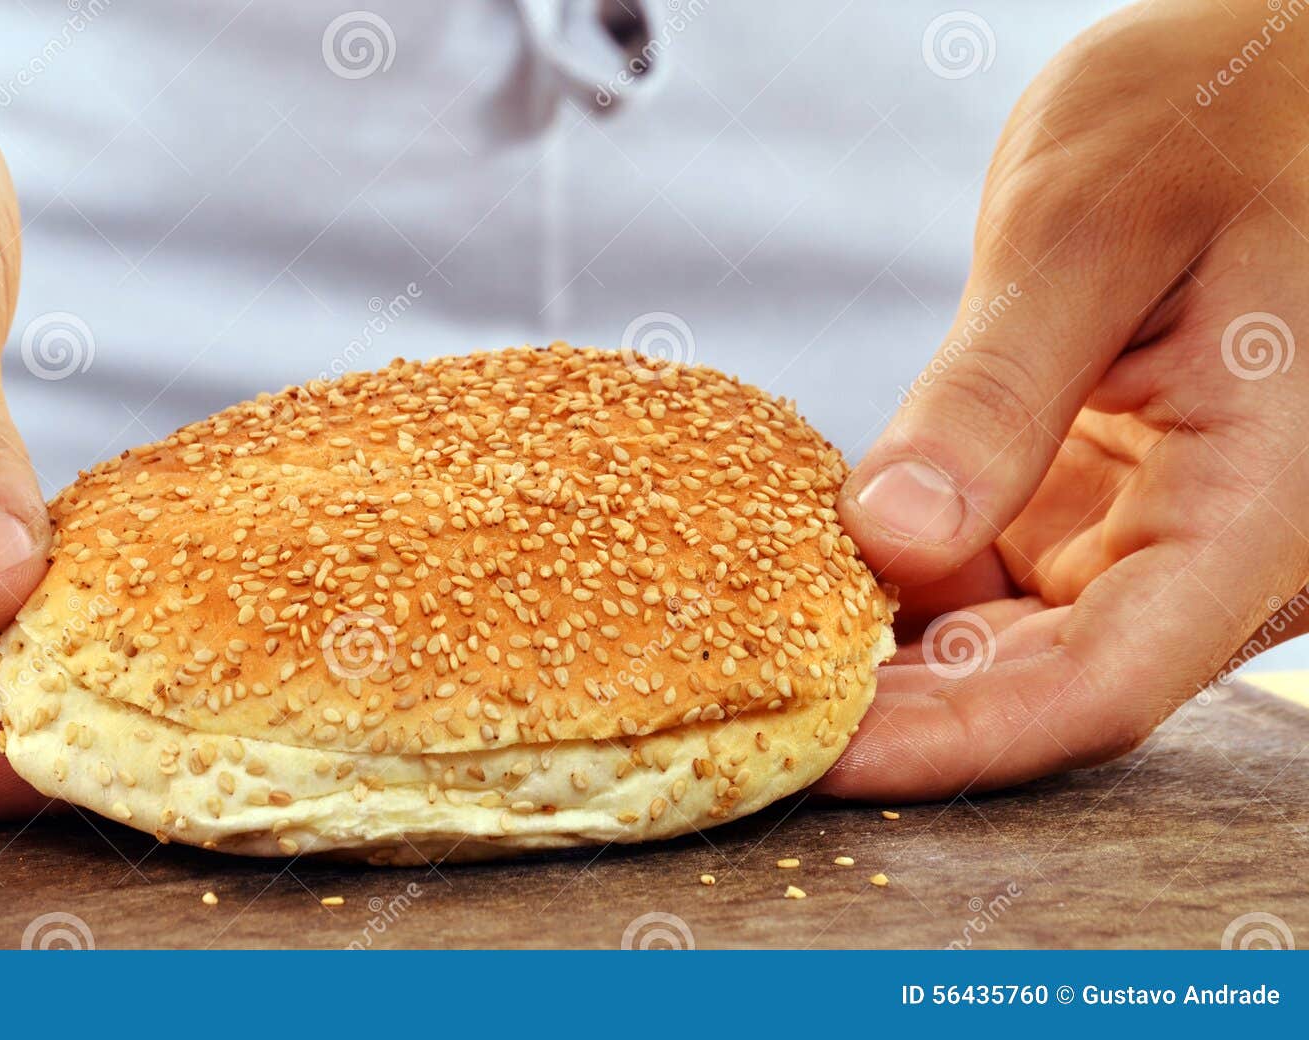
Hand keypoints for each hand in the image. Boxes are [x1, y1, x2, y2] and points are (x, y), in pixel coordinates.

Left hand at [819, 0, 1308, 800]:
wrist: (1275, 62)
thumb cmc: (1229, 106)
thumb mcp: (1089, 232)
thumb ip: (993, 394)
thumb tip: (893, 537)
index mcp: (1262, 499)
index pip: (1103, 684)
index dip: (957, 740)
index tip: (824, 757)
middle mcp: (1225, 540)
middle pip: (1052, 682)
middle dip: (906, 711)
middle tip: (759, 714)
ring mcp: (1165, 524)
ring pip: (1022, 641)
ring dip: (900, 652)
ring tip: (769, 651)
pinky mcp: (1110, 495)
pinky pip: (1008, 576)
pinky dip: (915, 583)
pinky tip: (822, 571)